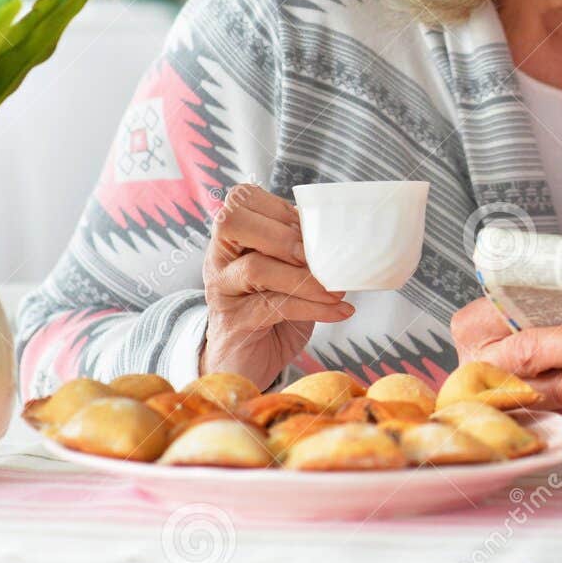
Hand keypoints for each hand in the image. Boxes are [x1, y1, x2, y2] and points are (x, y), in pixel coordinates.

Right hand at [201, 184, 352, 388]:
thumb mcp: (286, 272)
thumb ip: (299, 247)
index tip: (310, 229)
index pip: (241, 198)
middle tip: (314, 257)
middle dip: (282, 235)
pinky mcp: (235, 322)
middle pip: (234, 222)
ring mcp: (222, 290)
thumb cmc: (271, 310)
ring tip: (336, 290)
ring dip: (305, 278)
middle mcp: (219, 258)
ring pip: (256, 268)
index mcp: (231, 238)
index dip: (278, 208)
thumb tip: (342, 231)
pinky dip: (314, 308)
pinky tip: (339, 311)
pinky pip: (274, 307)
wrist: (244, 364)